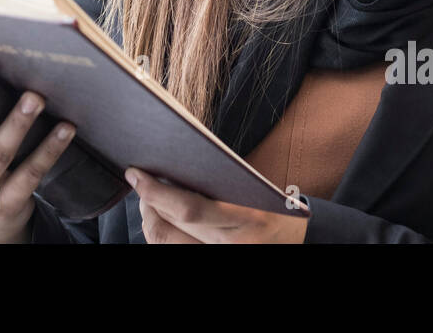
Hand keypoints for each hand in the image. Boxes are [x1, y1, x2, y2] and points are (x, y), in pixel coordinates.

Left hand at [125, 167, 309, 242]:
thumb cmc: (274, 209)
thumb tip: (169, 168)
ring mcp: (218, 258)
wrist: (297, 243)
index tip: (136, 173)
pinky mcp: (208, 264)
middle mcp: (229, 246)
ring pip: (163, 244)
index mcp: (246, 220)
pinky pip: (172, 251)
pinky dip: (162, 233)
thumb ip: (216, 182)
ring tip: (150, 200)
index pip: (188, 209)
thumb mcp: (253, 189)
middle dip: (146, 203)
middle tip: (140, 182)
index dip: (155, 192)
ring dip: (150, 219)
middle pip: (167, 231)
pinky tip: (163, 218)